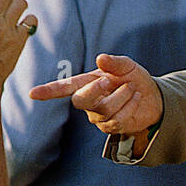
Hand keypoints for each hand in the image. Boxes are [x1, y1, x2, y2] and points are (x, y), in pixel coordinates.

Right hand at [30, 52, 162, 135]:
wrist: (153, 97)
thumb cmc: (134, 78)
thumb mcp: (127, 66)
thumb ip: (114, 62)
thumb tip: (101, 58)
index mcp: (87, 82)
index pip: (65, 87)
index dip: (49, 91)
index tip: (33, 94)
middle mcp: (89, 101)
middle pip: (80, 101)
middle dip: (94, 90)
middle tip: (110, 80)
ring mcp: (98, 116)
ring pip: (103, 110)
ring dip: (121, 97)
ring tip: (132, 88)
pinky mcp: (110, 127)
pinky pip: (117, 120)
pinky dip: (130, 106)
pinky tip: (136, 99)